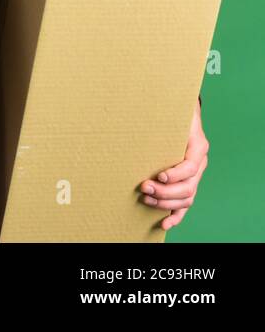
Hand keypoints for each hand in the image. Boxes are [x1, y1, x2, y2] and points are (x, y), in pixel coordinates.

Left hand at [139, 99, 208, 230]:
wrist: (181, 115)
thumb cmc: (173, 113)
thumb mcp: (171, 111)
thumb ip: (159, 112)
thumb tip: (134, 108)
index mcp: (198, 147)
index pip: (191, 167)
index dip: (176, 174)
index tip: (159, 176)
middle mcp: (199, 164)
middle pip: (188, 187)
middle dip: (165, 191)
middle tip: (143, 187)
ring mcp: (194, 177)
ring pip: (186, 198)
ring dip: (166, 203)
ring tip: (146, 199)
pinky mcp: (186, 184)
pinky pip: (184, 205)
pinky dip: (176, 216)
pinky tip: (164, 223)